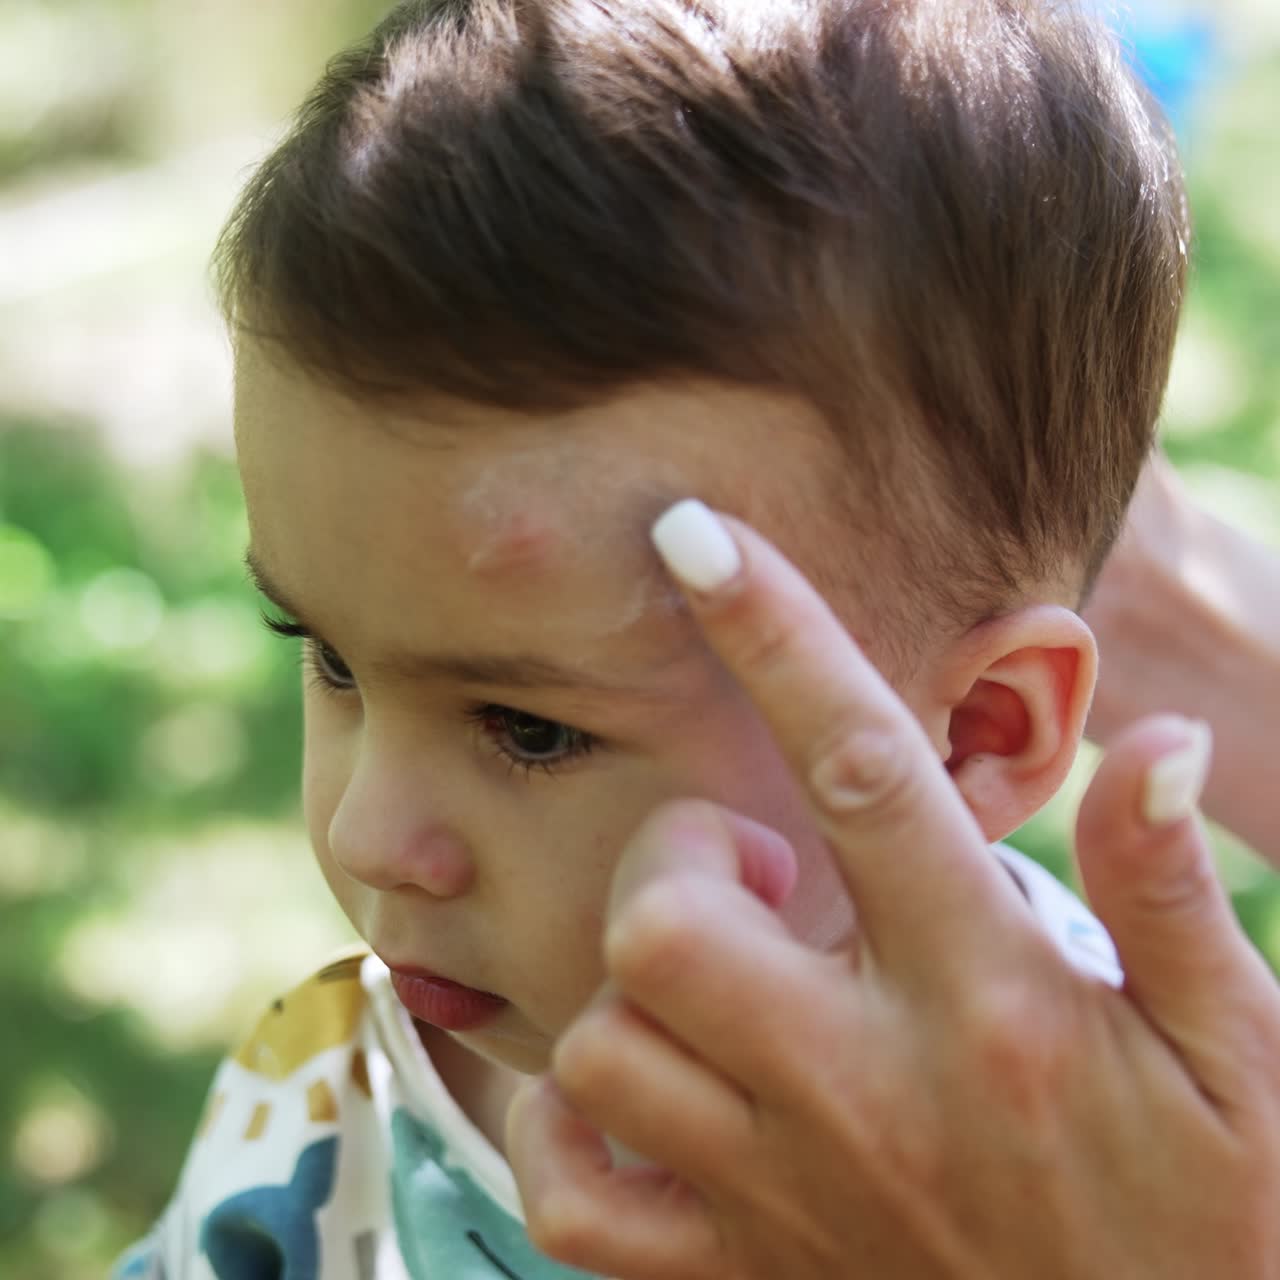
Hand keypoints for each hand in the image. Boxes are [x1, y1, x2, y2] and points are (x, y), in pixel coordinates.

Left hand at [506, 506, 1279, 1279]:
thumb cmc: (1208, 1224)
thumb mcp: (1243, 1062)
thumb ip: (1179, 898)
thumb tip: (1156, 742)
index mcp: (989, 1002)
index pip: (860, 769)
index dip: (772, 632)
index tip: (693, 535)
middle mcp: (863, 1090)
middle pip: (667, 918)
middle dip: (676, 854)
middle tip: (750, 871)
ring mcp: (782, 1196)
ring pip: (606, 1044)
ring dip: (636, 986)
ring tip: (720, 981)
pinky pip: (574, 1194)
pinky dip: (572, 1129)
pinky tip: (644, 1094)